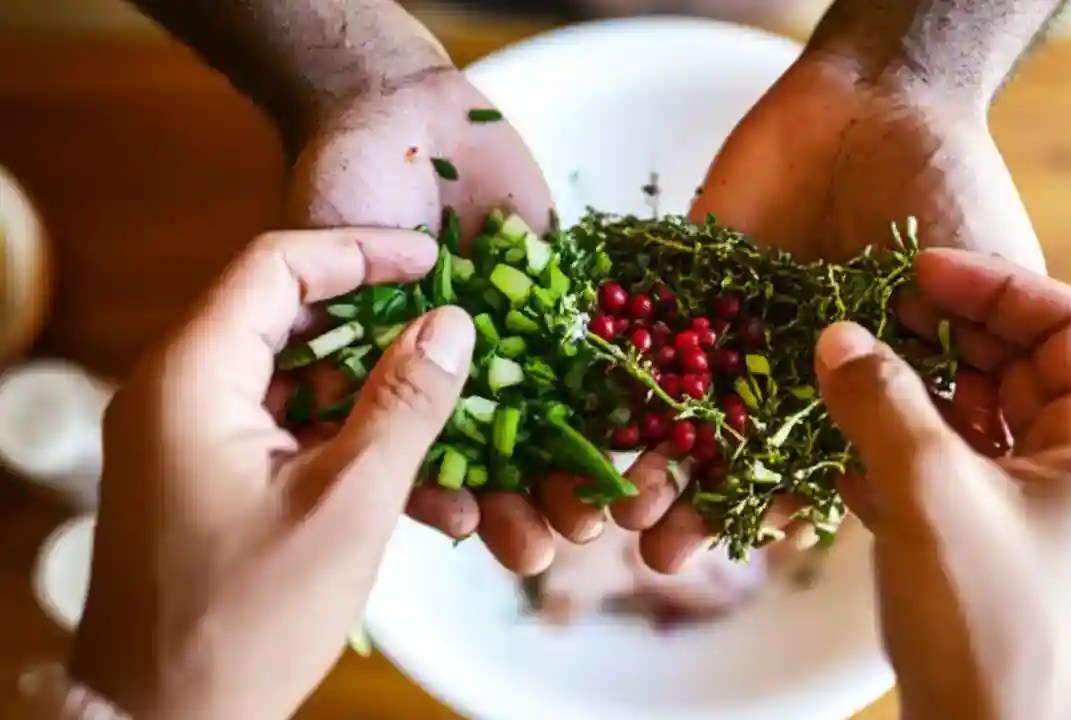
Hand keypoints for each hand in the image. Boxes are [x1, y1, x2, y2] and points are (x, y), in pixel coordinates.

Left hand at [69, 229, 474, 718]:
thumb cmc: (246, 618)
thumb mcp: (347, 502)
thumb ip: (404, 402)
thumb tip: (452, 324)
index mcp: (193, 377)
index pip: (277, 267)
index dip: (361, 252)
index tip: (435, 260)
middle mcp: (181, 392)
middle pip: (292, 321)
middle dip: (384, 329)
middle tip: (456, 333)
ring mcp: (194, 439)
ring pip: (302, 384)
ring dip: (381, 402)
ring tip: (460, 422)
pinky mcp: (213, 480)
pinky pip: (293, 436)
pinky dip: (354, 449)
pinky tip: (432, 491)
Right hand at [281, 52, 588, 574]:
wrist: (397, 112)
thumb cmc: (342, 187)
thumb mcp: (325, 267)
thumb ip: (348, 329)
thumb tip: (385, 405)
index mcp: (396, 394)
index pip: (420, 468)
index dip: (442, 502)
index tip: (466, 530)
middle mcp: (462, 382)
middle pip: (496, 466)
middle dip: (520, 508)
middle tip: (546, 548)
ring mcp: (518, 346)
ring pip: (553, 426)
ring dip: (572, 473)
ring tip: (599, 514)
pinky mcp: (565, 304)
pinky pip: (596, 355)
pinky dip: (616, 395)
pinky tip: (637, 434)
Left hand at [618, 39, 1049, 571]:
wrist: (884, 99)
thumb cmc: (948, 188)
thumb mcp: (967, 295)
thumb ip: (938, 367)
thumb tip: (927, 461)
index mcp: (857, 396)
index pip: (814, 476)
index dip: (780, 515)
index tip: (749, 552)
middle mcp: (788, 377)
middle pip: (734, 460)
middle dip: (697, 509)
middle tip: (657, 554)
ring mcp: (733, 333)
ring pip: (681, 411)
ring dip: (648, 461)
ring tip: (614, 508)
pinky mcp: (688, 283)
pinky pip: (644, 333)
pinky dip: (615, 374)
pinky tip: (585, 416)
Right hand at [815, 249, 1070, 717]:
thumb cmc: (987, 625)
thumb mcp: (930, 496)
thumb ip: (880, 402)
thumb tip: (834, 336)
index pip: (1069, 322)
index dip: (993, 285)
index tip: (914, 271)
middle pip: (1018, 364)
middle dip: (941, 335)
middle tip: (866, 314)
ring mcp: (1038, 510)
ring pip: (976, 417)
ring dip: (909, 392)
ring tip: (842, 373)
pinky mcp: (992, 545)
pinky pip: (949, 469)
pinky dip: (899, 450)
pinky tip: (843, 450)